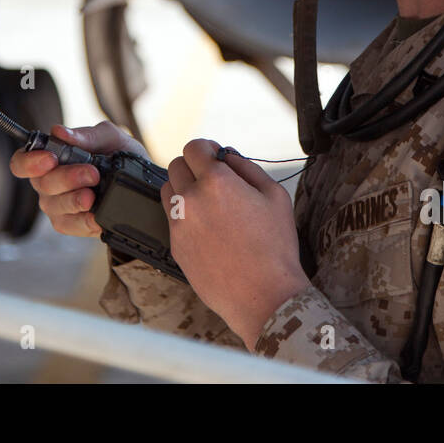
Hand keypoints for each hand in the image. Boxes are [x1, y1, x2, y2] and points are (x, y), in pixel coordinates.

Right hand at [9, 120, 144, 237]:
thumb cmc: (120, 156)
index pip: (21, 162)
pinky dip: (83, 222)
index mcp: (50, 158)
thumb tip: (60, 132)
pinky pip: (69, 226)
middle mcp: (48, 182)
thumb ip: (87, 135)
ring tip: (92, 196)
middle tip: (92, 173)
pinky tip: (96, 217)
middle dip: (67, 178)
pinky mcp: (71, 224)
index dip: (29, 162)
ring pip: (54, 206)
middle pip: (42, 184)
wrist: (143, 183)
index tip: (51, 158)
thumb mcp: (111, 138)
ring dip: (73, 200)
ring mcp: (58, 205)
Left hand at [161, 139, 310, 349]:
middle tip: (212, 178)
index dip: (206, 148)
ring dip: (183, 187)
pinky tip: (206, 227)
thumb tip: (228, 156)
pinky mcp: (175, 246)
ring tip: (206, 201)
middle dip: (193, 166)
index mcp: (216, 181)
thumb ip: (247, 167)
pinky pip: (171, 218)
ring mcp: (179, 224)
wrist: (263, 295)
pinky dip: (183, 214)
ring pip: (168, 190)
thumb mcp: (275, 195)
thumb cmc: (275, 246)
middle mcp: (191, 199)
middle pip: (175, 165)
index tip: (214, 156)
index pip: (193, 147)